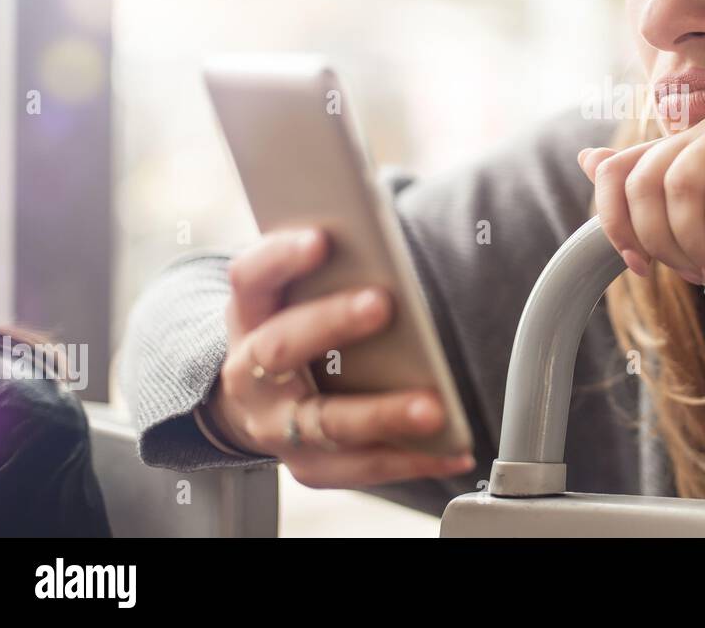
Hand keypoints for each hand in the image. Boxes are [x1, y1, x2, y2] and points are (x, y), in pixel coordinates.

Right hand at [204, 228, 474, 487]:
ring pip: (325, 422)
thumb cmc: (299, 330)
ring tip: (435, 408)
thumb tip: (390, 255)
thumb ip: (335, 274)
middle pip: (281, 346)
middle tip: (382, 303)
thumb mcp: (299, 298)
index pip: (251, 278)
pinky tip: (455, 449)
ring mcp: (274, 426)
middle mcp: (249, 372)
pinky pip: (360, 467)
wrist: (263, 404)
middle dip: (332, 323)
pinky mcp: (307, 466)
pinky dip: (413, 459)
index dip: (280, 257)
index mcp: (249, 315)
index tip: (321, 238)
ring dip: (382, 414)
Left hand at [576, 112, 704, 290]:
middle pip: (646, 183)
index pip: (618, 172)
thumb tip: (588, 159)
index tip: (638, 268)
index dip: (615, 222)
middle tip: (692, 275)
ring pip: (682, 184)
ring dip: (693, 241)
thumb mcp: (694, 223)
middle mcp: (703, 130)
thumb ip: (644, 190)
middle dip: (661, 240)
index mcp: (678, 147)